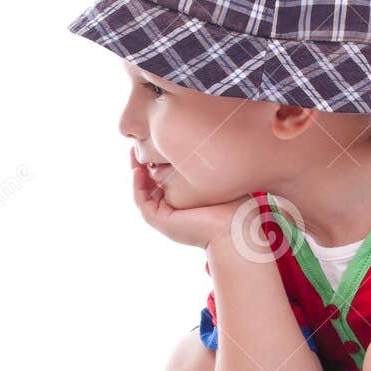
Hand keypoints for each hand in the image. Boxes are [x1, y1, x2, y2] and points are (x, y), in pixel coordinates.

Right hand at [130, 148, 250, 248]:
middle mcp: (175, 209)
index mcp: (187, 200)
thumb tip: (210, 144)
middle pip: (152, 183)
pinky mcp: (162, 222)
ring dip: (136, 172)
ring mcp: (167, 216)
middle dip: (144, 163)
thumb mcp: (222, 179)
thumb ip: (211, 167)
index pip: (168, 178)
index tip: (160, 141)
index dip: (160, 160)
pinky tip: (138, 170)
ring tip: (133, 153)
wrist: (236, 229)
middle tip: (139, 144)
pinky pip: (142, 202)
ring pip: (143, 192)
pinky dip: (137, 186)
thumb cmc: (237, 206)